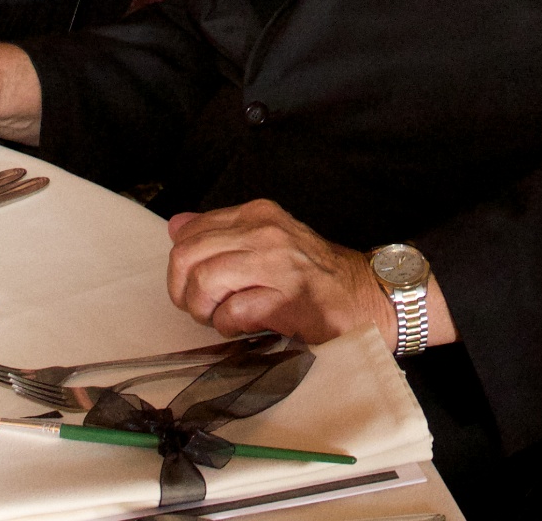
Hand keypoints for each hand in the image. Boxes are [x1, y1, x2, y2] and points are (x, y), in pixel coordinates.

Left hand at [167, 201, 397, 346]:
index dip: (181, 267)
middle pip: (188, 256)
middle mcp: (266, 232)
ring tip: (223, 318)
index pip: (189, 232)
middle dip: (184, 291)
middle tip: (203, 309)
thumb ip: (222, 233)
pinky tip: (246, 326)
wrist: (365, 297)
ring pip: (204, 281)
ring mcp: (278, 263)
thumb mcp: (266, 241)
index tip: (194, 286)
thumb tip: (176, 225)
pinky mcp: (287, 298)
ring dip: (205, 311)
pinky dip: (230, 326)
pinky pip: (231, 312)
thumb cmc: (314, 276)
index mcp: (258, 215)